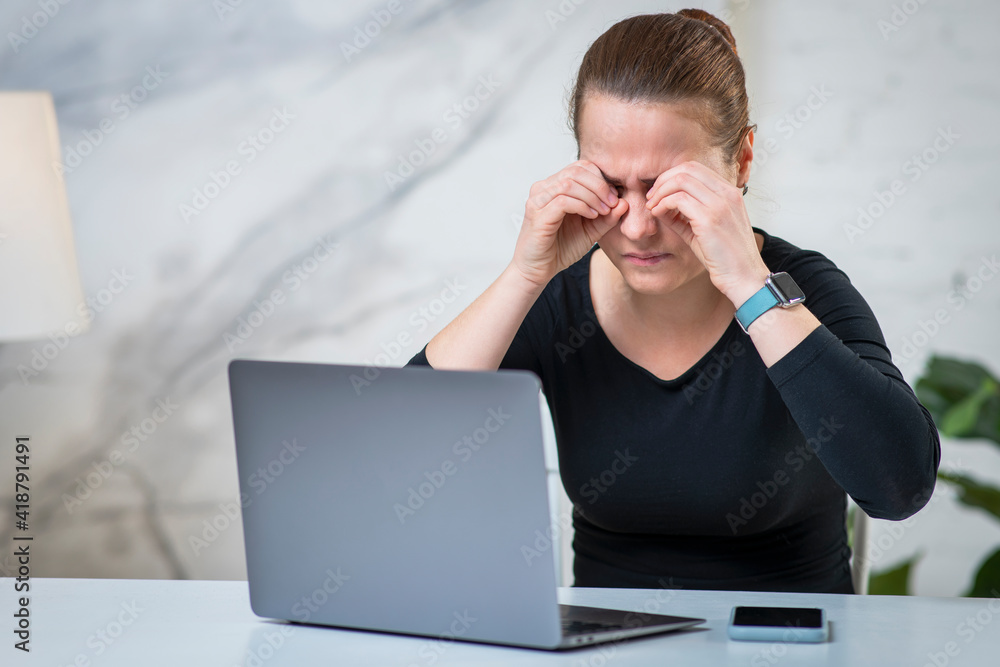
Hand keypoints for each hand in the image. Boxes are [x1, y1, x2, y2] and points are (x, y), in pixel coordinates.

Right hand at [512, 160, 627, 288]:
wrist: (539, 270)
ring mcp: (538, 200)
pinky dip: (582, 206)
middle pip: (576, 171)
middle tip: (613, 203)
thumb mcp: (591, 230)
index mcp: (554, 186)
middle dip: (600, 186)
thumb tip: (625, 202)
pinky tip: (592, 216)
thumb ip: (607, 217)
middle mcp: (543, 188)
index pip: (581, 168)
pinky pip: (563, 201)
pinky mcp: (537, 214)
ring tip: (604, 210)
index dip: (601, 179)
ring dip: (592, 195)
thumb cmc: (560, 248)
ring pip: (570, 183)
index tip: (614, 198)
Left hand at [644, 160, 768, 304]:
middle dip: (663, 180)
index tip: (658, 192)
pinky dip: (663, 204)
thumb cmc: (724, 258)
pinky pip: (678, 199)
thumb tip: (659, 205)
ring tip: (652, 207)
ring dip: (660, 191)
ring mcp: (720, 204)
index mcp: (729, 192)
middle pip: (687, 168)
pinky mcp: (710, 219)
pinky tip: (657, 214)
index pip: (695, 168)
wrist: (744, 278)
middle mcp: (727, 193)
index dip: (671, 176)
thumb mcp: (703, 230)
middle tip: (650, 197)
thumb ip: (684, 215)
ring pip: (681, 180)